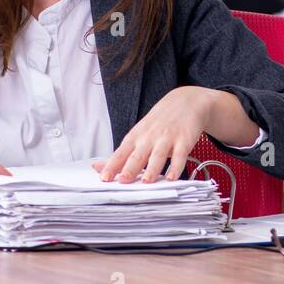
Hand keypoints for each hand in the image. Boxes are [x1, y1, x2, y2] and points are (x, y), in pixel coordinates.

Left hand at [92, 86, 253, 182]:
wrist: (186, 101)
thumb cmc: (159, 122)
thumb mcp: (138, 134)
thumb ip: (121, 154)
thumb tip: (96, 167)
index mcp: (136, 136)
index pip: (121, 153)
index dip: (112, 166)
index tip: (104, 178)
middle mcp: (149, 137)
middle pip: (137, 155)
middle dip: (130, 168)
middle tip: (123, 181)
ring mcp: (167, 137)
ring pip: (158, 155)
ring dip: (152, 168)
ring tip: (147, 181)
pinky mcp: (184, 139)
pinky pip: (180, 155)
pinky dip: (176, 166)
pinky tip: (173, 177)